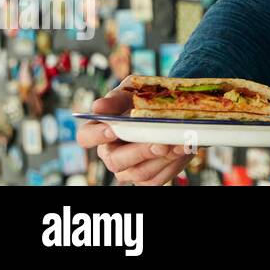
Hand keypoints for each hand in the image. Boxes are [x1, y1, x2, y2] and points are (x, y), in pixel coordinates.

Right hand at [77, 77, 194, 185]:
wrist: (176, 107)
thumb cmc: (146, 99)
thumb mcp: (132, 90)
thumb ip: (117, 98)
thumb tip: (99, 106)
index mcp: (101, 130)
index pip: (86, 137)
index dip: (96, 135)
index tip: (113, 128)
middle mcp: (111, 153)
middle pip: (115, 161)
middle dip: (140, 152)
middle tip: (160, 143)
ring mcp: (128, 169)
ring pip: (139, 173)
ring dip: (162, 158)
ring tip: (180, 143)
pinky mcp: (147, 178)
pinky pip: (156, 179)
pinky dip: (172, 164)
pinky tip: (183, 148)